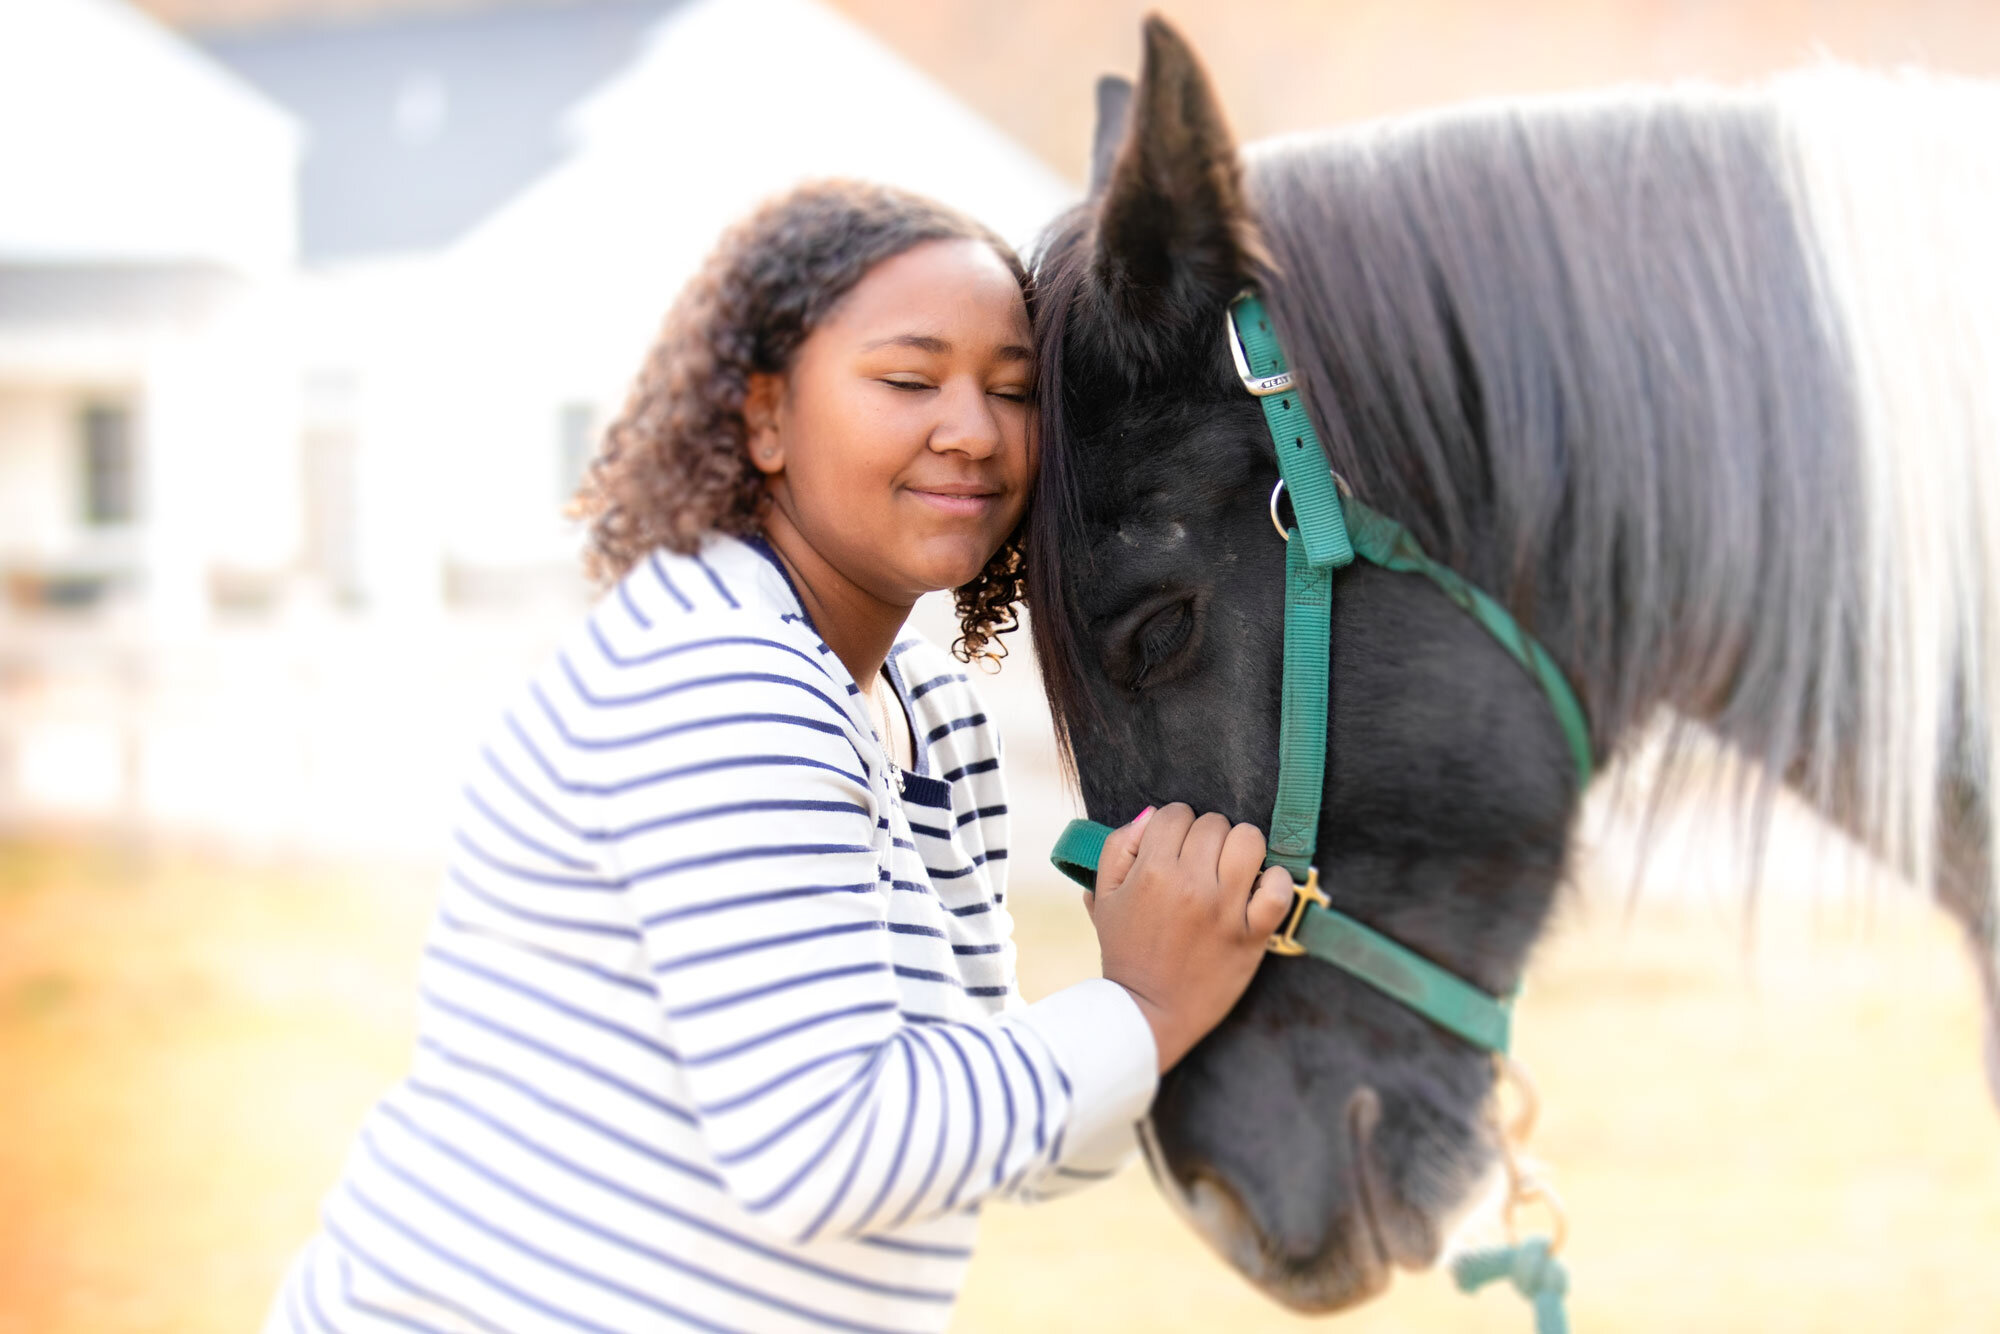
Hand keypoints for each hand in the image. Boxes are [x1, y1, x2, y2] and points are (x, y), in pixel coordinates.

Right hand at [1083, 803, 1296, 1072]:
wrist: (1147, 1012)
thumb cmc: (1125, 953)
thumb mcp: (1103, 897)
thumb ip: (1117, 848)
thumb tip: (1150, 815)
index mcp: (1152, 872)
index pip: (1175, 813)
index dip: (1174, 827)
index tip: (1174, 849)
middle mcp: (1191, 884)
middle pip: (1214, 823)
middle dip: (1206, 839)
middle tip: (1200, 865)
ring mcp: (1225, 909)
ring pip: (1249, 840)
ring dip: (1241, 849)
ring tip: (1232, 870)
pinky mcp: (1252, 934)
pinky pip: (1279, 888)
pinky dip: (1274, 882)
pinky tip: (1258, 889)